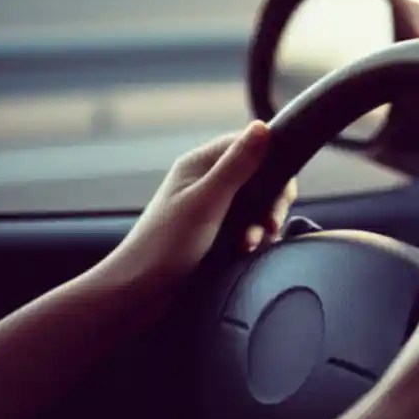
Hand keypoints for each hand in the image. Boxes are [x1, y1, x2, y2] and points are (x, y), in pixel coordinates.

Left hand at [86, 121, 297, 314]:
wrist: (138, 292)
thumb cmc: (166, 244)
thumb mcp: (206, 201)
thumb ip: (236, 165)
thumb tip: (262, 126)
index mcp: (200, 164)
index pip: (249, 145)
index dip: (272, 163)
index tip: (281, 192)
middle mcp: (206, 181)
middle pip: (258, 177)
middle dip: (269, 201)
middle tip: (269, 225)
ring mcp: (210, 208)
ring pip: (255, 205)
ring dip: (260, 224)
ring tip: (250, 245)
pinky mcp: (213, 233)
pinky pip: (246, 227)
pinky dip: (251, 238)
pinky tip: (246, 252)